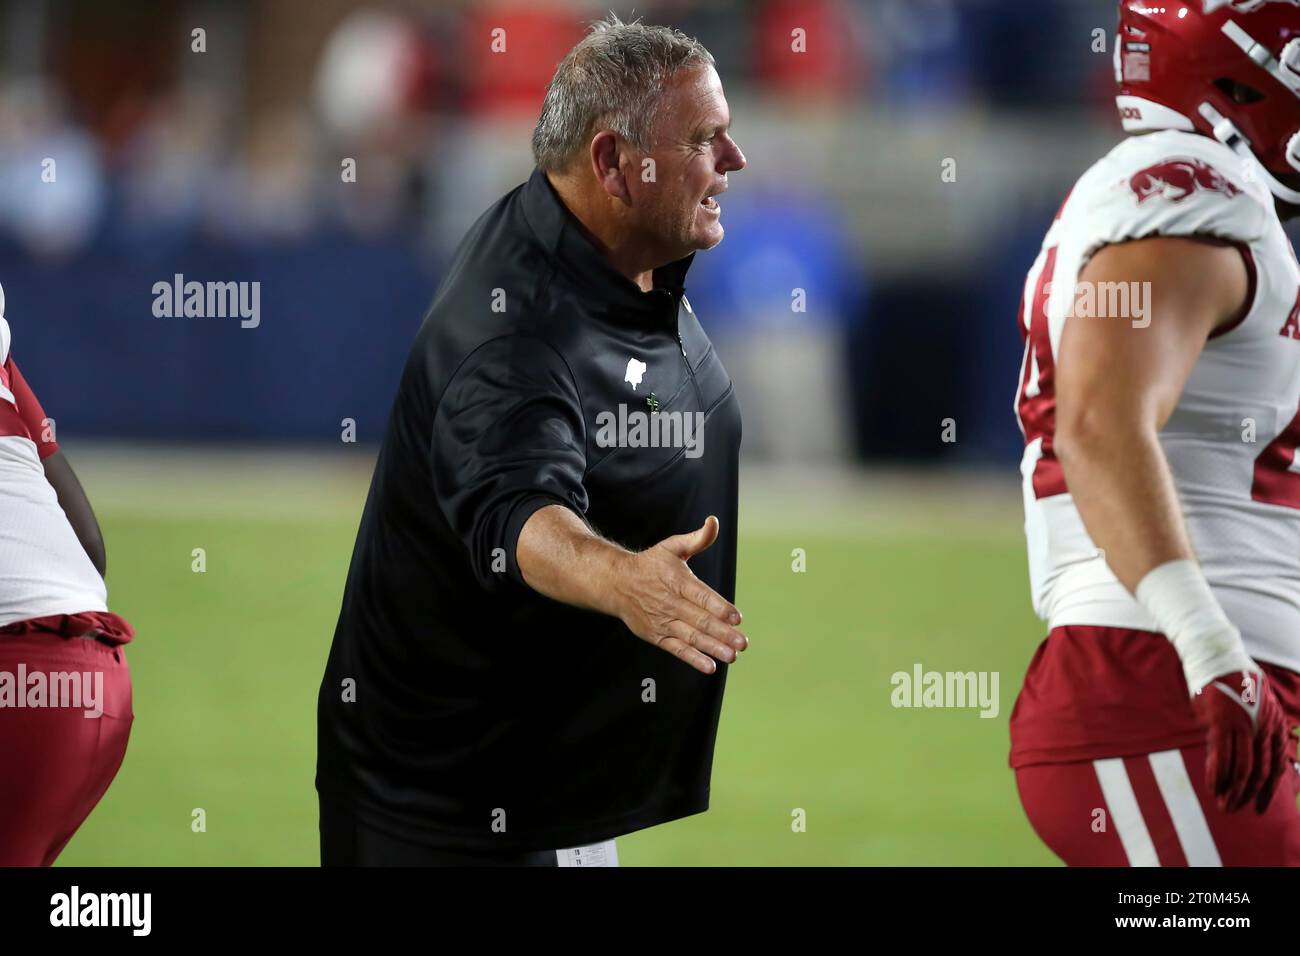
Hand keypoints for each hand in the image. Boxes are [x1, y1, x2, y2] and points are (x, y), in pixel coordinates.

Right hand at [612, 515, 746, 674]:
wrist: (616, 583)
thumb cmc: (650, 564)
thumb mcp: (672, 547)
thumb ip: (697, 539)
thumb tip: (714, 522)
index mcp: (677, 581)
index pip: (701, 596)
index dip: (719, 607)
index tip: (737, 617)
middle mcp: (670, 603)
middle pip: (699, 620)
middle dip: (722, 633)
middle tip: (743, 643)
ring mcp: (662, 621)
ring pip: (690, 637)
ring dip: (712, 648)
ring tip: (732, 655)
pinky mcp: (656, 635)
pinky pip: (676, 649)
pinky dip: (693, 659)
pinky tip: (710, 666)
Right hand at [1191, 666, 1287, 813]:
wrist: (1215, 655)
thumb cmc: (1230, 681)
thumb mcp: (1251, 706)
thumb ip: (1250, 733)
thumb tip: (1242, 758)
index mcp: (1274, 723)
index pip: (1277, 766)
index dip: (1269, 791)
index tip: (1260, 808)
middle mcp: (1263, 726)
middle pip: (1260, 771)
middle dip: (1248, 795)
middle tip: (1234, 809)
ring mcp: (1243, 725)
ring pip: (1243, 768)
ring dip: (1232, 790)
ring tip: (1223, 804)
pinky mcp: (1222, 722)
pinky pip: (1222, 756)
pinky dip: (1218, 774)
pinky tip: (1212, 786)